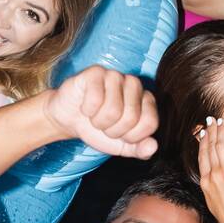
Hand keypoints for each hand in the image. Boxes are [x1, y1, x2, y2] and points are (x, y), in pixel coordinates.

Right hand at [43, 66, 157, 158]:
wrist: (70, 120)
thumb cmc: (99, 130)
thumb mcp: (122, 146)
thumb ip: (140, 149)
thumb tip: (153, 146)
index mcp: (146, 100)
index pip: (150, 123)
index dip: (132, 136)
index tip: (121, 134)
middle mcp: (134, 84)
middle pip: (131, 118)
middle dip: (113, 131)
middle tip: (104, 125)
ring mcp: (115, 76)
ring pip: (113, 110)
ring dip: (98, 122)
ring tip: (94, 116)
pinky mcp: (96, 72)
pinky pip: (95, 100)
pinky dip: (87, 110)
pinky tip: (85, 106)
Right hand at [196, 117, 223, 222]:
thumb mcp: (211, 201)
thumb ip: (209, 187)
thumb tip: (208, 179)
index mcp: (205, 181)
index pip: (202, 156)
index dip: (203, 142)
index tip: (203, 132)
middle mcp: (214, 174)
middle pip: (211, 147)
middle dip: (211, 131)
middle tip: (211, 120)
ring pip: (221, 146)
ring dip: (221, 131)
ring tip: (221, 121)